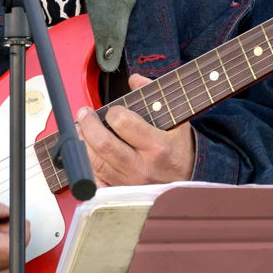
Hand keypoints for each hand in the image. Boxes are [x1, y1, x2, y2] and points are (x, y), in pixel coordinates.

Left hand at [77, 74, 194, 186]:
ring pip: (96, 163)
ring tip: (81, 130)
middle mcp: (142, 167)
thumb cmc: (180, 148)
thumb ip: (155, 95)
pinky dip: (88, 166)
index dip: (114, 112)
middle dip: (88, 125)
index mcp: (157, 146)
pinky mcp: (123, 194)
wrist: (190, 179)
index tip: (114, 110)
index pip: (124, 123)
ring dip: (83, 143)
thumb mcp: (176, 120)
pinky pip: (96, 181)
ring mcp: (131, 183)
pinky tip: (88, 153)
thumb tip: (134, 79)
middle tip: (84, 114)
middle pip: (104, 144)